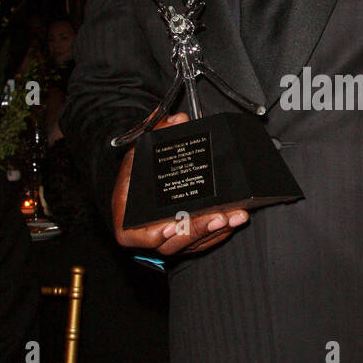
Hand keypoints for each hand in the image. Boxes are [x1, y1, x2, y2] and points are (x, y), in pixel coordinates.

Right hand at [112, 113, 248, 255]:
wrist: (141, 183)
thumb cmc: (137, 172)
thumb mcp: (140, 149)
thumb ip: (155, 132)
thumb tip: (177, 119)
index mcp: (128, 217)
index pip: (138, 236)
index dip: (154, 235)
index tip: (171, 225)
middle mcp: (150, 232)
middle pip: (173, 241)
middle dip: (198, 229)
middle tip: (217, 216)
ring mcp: (170, 238)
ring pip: (193, 243)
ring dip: (215, 230)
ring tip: (233, 215)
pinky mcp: (188, 239)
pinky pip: (205, 241)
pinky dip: (221, 231)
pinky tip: (234, 218)